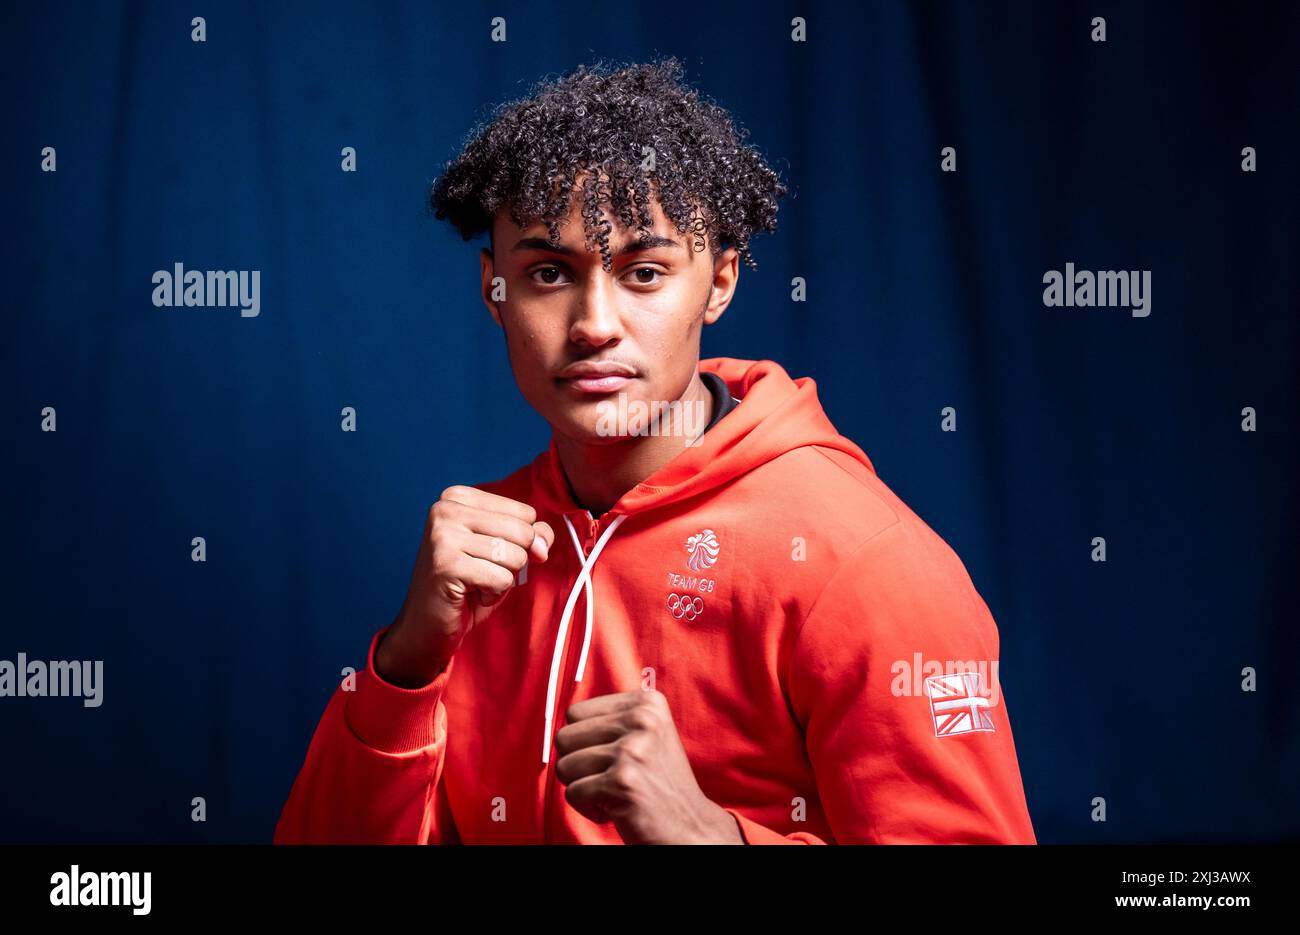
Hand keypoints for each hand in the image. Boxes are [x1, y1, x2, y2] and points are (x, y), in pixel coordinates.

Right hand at [376, 485, 553, 686]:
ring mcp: (443, 536)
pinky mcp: (446, 564)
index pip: (525, 513)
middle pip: (523, 532)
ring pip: (514, 555)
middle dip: (514, 561)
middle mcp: (446, 509)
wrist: (427, 625)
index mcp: (458, 497)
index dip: (521, 542)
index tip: (488, 554)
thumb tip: (542, 544)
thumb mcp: (505, 552)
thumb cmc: (468, 585)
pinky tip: (469, 594)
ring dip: (502, 578)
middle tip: (482, 571)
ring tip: (474, 582)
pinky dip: (493, 593)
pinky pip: (502, 578)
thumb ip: (532, 536)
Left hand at [553, 689, 743, 843]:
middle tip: (609, 778)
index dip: (583, 741)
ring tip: (614, 792)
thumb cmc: (658, 783)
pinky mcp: (622, 782)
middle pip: (564, 737)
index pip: (574, 712)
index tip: (610, 758)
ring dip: (584, 788)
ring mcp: (632, 750)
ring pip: (565, 766)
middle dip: (578, 765)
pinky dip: (589, 809)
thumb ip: (610, 720)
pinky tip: (617, 808)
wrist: (691, 826)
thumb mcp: (645, 735)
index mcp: (646, 702)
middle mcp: (641, 720)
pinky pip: (572, 793)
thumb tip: (561, 725)